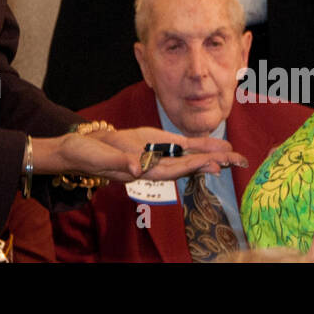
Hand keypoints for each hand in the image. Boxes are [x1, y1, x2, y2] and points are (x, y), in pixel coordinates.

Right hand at [36, 127, 247, 183]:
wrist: (77, 149)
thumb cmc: (86, 154)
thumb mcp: (99, 157)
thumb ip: (118, 162)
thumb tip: (136, 169)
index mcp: (141, 169)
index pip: (173, 168)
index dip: (194, 165)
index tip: (214, 163)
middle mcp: (151, 164)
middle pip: (186, 164)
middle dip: (210, 161)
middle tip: (236, 159)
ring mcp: (151, 155)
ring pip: (184, 155)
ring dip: (206, 154)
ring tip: (231, 153)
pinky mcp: (148, 144)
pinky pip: (174, 146)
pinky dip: (192, 144)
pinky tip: (208, 143)